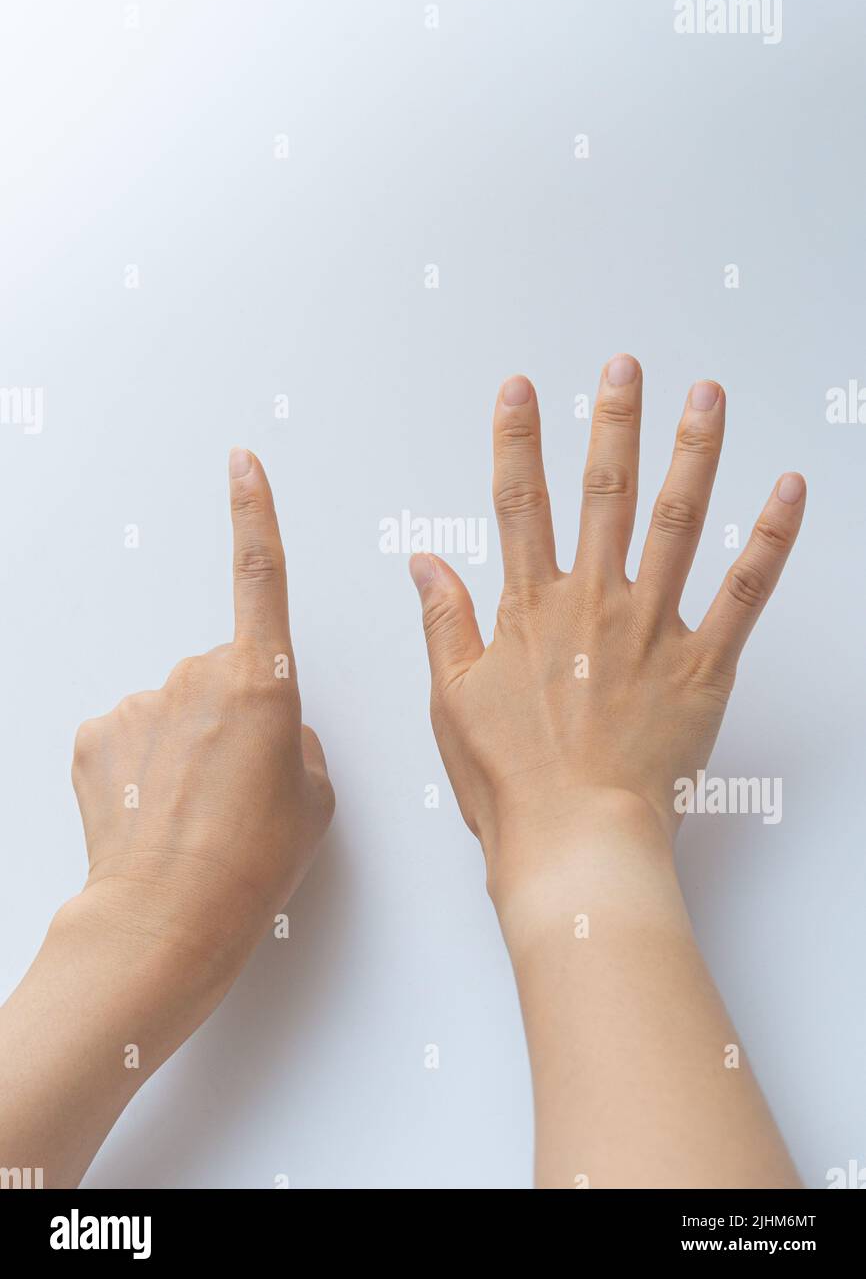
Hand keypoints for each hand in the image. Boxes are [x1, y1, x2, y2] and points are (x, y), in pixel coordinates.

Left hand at [68, 447, 333, 983]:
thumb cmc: (250, 863)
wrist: (167, 918)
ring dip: (183, 747)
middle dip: (229, 716)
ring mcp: (140, 703)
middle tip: (236, 787)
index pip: (260, 574)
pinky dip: (140, 766)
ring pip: (172, 709)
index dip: (254, 512)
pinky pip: (129, 735)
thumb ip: (298, 740)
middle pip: (220, 674)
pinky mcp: (96, 734)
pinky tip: (152, 810)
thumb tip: (270, 730)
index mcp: (262, 682)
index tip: (242, 465)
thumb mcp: (315, 797)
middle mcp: (196, 676)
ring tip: (194, 811)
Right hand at [410, 359, 804, 898]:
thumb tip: (424, 563)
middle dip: (614, 422)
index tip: (521, 387)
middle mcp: (593, 604)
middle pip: (604, 493)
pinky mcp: (704, 666)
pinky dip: (770, 538)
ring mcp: (653, 630)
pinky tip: (788, 489)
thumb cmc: (510, 782)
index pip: (518, 502)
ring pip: (677, 522)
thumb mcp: (451, 699)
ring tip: (705, 396)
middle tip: (625, 366)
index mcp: (530, 610)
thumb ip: (443, 622)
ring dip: (693, 452)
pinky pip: (745, 592)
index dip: (516, 439)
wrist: (574, 842)